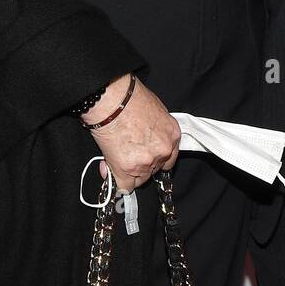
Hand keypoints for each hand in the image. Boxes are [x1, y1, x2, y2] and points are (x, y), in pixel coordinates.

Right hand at [84, 74, 180, 191]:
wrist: (112, 100)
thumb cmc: (130, 98)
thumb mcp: (154, 111)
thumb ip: (154, 131)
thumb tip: (143, 142)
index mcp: (172, 135)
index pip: (169, 158)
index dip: (155, 159)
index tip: (147, 158)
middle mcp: (163, 150)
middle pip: (154, 170)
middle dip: (141, 165)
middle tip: (127, 154)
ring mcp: (146, 162)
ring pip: (139, 179)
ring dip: (128, 172)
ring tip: (116, 155)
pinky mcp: (127, 170)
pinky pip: (124, 187)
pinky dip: (117, 182)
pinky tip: (111, 172)